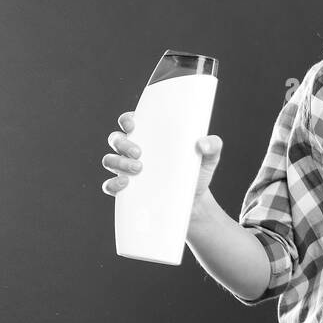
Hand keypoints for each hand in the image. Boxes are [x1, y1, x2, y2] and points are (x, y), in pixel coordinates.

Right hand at [102, 110, 223, 224]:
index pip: (131, 122)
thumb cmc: (197, 173)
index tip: (133, 124)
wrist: (195, 202)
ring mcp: (128, 170)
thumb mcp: (209, 158)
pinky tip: (125, 184)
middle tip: (140, 152)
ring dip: (118, 161)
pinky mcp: (127, 190)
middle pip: (116, 139)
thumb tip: (202, 143)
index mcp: (151, 137)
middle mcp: (135, 151)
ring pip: (109, 159)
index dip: (127, 119)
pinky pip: (109, 185)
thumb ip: (212, 146)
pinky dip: (113, 183)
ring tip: (138, 168)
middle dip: (123, 143)